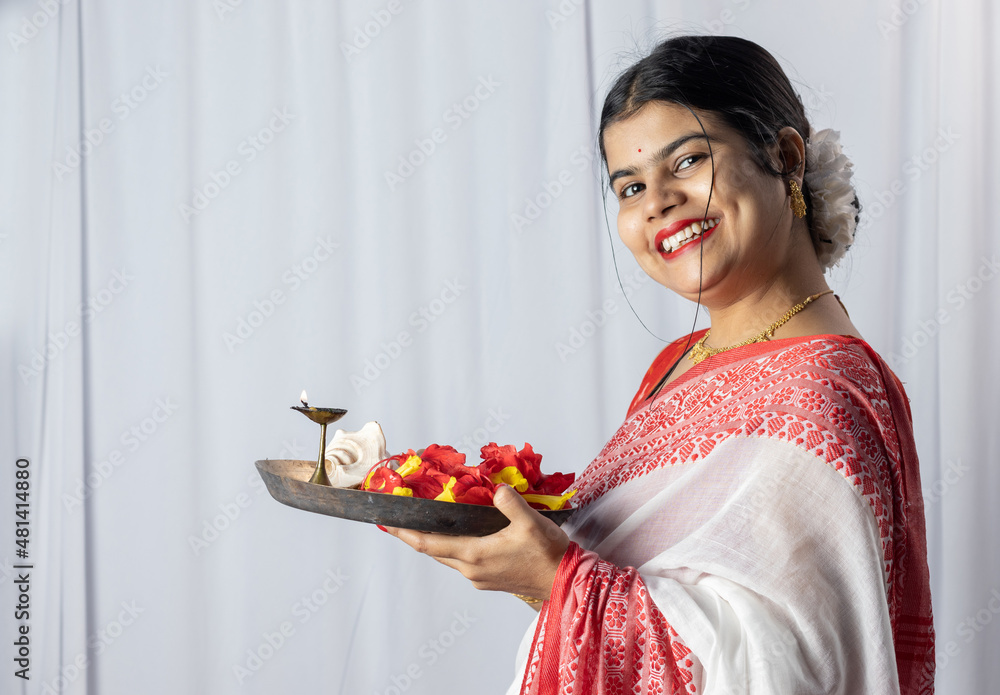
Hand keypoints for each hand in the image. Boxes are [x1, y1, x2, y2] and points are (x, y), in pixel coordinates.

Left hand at [384, 485, 570, 598]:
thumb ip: (509, 502)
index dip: (405, 533)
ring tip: (428, 524)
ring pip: (448, 557)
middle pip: (433, 551)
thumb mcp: (530, 522)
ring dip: (436, 542)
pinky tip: (461, 535)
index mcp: (475, 554)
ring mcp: (479, 577)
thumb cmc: (548, 554)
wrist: (565, 581)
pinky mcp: (489, 580)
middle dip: (416, 535)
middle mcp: (471, 570)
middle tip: (402, 519)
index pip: (428, 543)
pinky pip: (462, 562)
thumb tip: (497, 489)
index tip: (387, 522)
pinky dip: (454, 547)